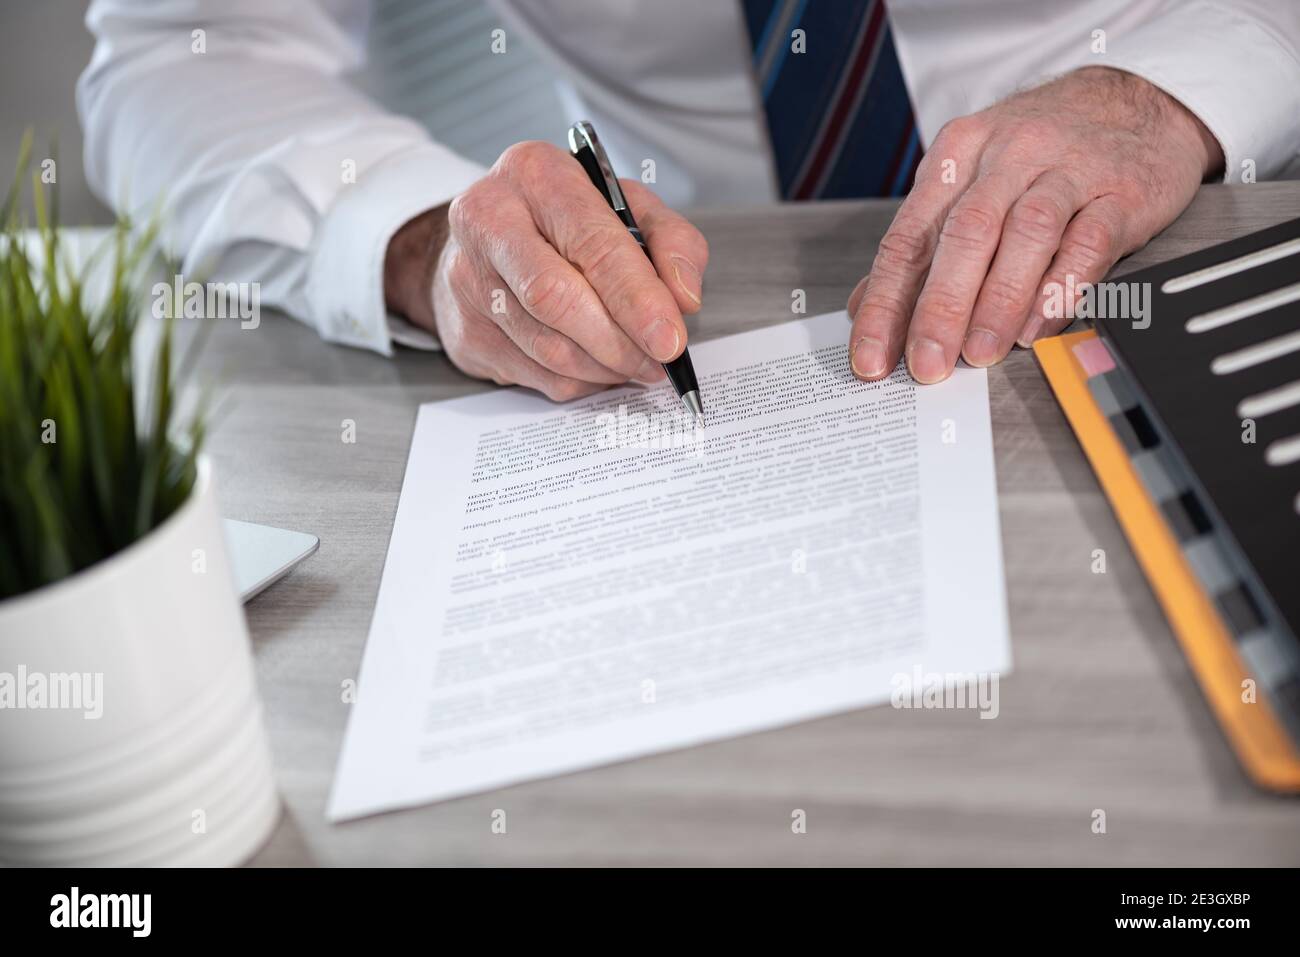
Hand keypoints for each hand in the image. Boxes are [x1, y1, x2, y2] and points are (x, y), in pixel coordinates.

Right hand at [384, 141, 707, 400]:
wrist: (485, 240)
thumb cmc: (566, 223)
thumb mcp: (629, 209)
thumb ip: (671, 242)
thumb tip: (684, 299)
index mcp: (536, 174)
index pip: (591, 244)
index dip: (636, 298)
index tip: (670, 338)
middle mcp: (488, 220)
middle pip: (557, 299)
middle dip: (619, 343)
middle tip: (657, 363)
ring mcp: (467, 278)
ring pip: (546, 347)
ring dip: (603, 368)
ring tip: (635, 365)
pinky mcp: (465, 330)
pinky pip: (533, 374)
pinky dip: (578, 381)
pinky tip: (597, 368)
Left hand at [847, 67, 1223, 383]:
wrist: (1135, 101)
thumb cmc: (1041, 154)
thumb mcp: (970, 179)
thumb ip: (921, 245)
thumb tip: (863, 308)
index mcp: (957, 155)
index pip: (908, 237)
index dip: (885, 304)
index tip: (870, 357)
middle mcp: (1008, 156)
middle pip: (965, 234)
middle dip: (939, 308)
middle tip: (927, 364)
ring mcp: (1068, 170)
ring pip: (1026, 233)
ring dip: (998, 301)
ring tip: (980, 353)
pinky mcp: (1122, 192)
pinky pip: (1088, 242)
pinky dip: (1059, 289)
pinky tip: (1036, 329)